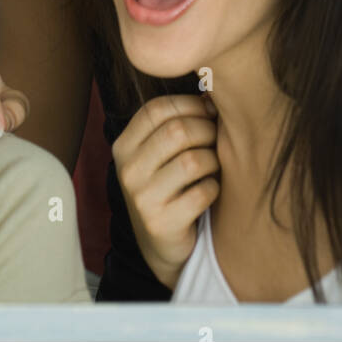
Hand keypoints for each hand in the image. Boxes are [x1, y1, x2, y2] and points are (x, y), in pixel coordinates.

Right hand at [113, 93, 218, 290]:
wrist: (163, 247)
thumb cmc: (170, 188)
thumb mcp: (160, 154)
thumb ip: (175, 124)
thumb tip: (211, 94)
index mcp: (123, 146)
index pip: (157, 109)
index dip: (190, 104)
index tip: (210, 110)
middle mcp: (126, 170)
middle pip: (177, 131)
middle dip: (207, 130)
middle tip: (218, 139)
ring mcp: (142, 198)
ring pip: (193, 161)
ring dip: (214, 161)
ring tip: (215, 166)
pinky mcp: (162, 223)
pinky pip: (203, 193)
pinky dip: (214, 189)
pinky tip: (210, 192)